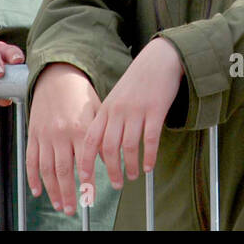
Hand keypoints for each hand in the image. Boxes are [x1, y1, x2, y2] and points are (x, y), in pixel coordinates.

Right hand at [26, 63, 100, 215]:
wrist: (56, 76)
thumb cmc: (80, 95)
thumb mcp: (97, 112)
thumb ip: (100, 136)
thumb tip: (108, 160)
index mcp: (79, 128)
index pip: (83, 161)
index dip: (86, 181)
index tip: (90, 195)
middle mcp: (61, 134)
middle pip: (63, 171)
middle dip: (68, 193)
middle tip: (72, 210)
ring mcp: (45, 136)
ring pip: (46, 169)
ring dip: (52, 190)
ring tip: (59, 205)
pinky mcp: (33, 135)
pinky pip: (31, 160)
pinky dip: (32, 178)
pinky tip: (38, 191)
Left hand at [79, 38, 181, 196]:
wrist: (158, 59)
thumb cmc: (137, 81)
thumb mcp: (116, 98)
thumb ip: (108, 120)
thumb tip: (103, 150)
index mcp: (106, 109)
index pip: (90, 140)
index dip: (86, 161)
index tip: (85, 179)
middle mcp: (118, 111)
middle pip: (108, 148)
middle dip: (111, 171)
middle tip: (117, 184)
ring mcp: (136, 111)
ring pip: (128, 147)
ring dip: (130, 166)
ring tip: (133, 176)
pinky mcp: (155, 110)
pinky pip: (150, 140)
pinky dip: (149, 156)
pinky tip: (150, 166)